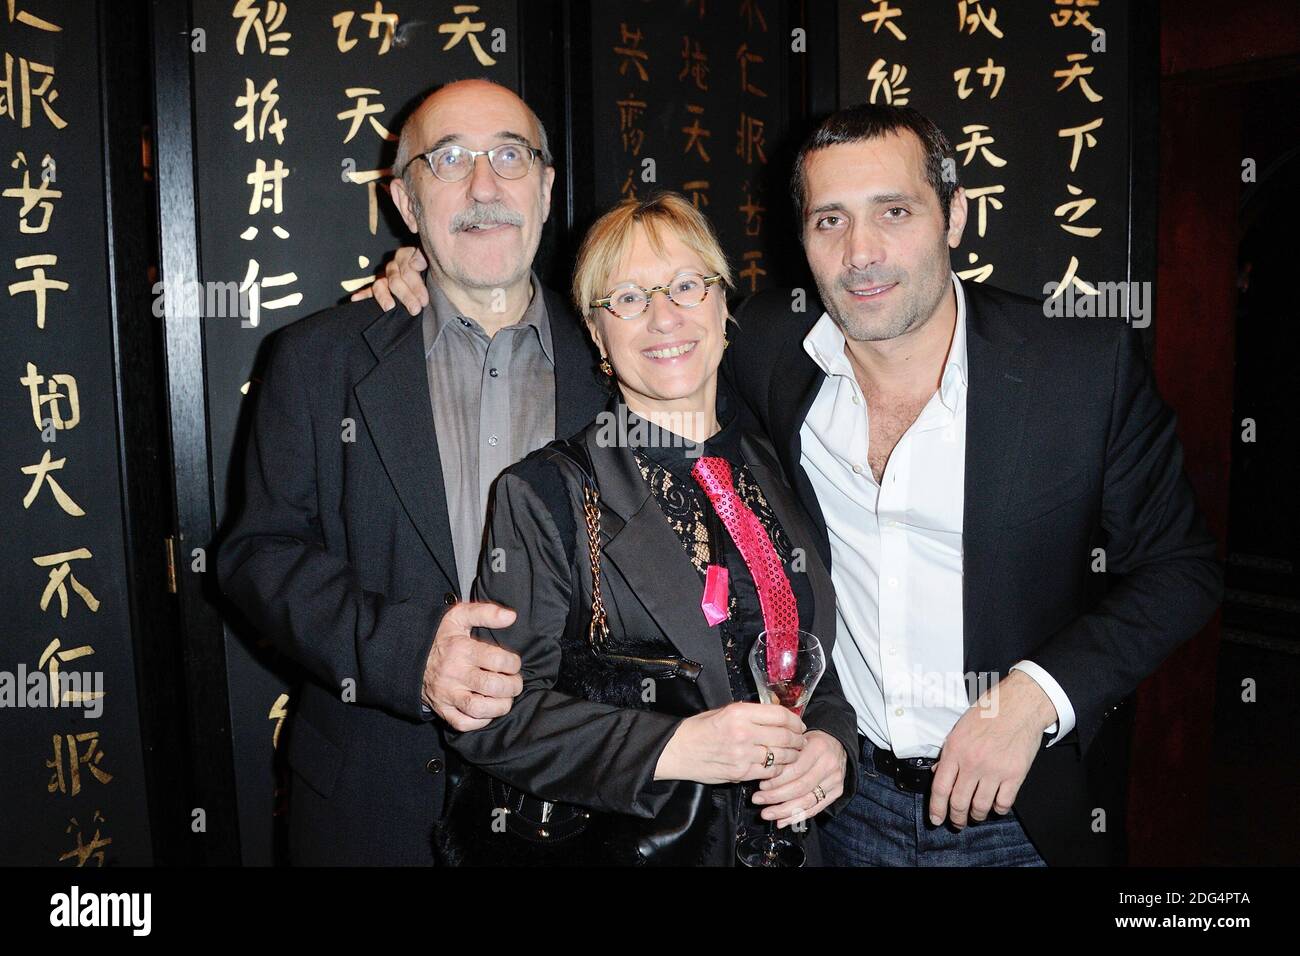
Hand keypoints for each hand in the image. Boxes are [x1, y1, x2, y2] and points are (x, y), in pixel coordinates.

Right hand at [349, 246, 427, 314]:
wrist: (437, 279)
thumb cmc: (434, 271)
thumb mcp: (432, 260)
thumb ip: (423, 257)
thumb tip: (415, 264)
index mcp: (406, 256)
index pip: (407, 269)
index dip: (415, 286)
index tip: (424, 300)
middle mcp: (394, 265)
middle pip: (394, 279)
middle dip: (405, 296)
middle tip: (415, 309)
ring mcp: (385, 275)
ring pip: (380, 284)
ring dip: (384, 297)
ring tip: (390, 307)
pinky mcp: (380, 286)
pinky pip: (369, 289)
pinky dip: (362, 294)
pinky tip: (355, 299)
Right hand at [422, 600, 521, 731]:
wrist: (408, 654)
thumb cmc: (441, 636)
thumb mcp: (459, 616)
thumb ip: (486, 612)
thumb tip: (511, 616)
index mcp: (461, 650)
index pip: (498, 660)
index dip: (513, 663)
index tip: (513, 663)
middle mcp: (454, 673)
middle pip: (491, 686)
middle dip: (512, 686)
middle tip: (514, 682)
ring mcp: (447, 694)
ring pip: (478, 708)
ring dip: (500, 706)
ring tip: (505, 698)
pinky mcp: (442, 709)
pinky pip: (463, 723)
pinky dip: (480, 721)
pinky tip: (488, 710)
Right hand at [655, 702, 804, 785]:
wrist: (678, 750)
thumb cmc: (700, 729)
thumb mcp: (725, 711)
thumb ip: (751, 714)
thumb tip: (777, 717)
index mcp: (739, 713)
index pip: (779, 715)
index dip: (794, 721)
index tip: (799, 725)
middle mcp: (743, 732)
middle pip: (784, 736)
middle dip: (798, 740)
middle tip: (801, 741)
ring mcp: (743, 755)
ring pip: (781, 756)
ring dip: (792, 756)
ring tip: (794, 754)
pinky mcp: (740, 773)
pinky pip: (769, 772)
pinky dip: (778, 769)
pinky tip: (778, 766)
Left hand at [753, 729, 846, 827]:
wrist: (837, 743)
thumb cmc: (812, 741)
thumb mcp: (799, 738)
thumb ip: (785, 753)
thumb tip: (762, 772)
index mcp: (818, 748)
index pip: (796, 769)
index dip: (777, 780)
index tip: (761, 785)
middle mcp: (829, 765)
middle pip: (801, 787)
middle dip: (776, 796)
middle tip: (758, 799)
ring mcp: (835, 780)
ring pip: (807, 801)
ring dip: (784, 811)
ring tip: (767, 813)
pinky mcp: (837, 792)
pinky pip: (815, 809)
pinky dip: (797, 817)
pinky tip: (782, 820)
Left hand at [928, 670, 1057, 828]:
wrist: (1018, 706)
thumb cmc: (987, 713)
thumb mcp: (959, 729)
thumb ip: (948, 753)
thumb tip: (937, 772)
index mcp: (955, 750)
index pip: (940, 787)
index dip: (936, 808)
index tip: (937, 820)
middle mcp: (972, 763)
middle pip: (959, 802)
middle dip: (956, 818)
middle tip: (957, 823)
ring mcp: (994, 770)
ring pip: (981, 806)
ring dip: (977, 815)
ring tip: (976, 815)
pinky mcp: (1015, 774)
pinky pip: (1004, 803)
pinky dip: (998, 809)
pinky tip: (996, 806)